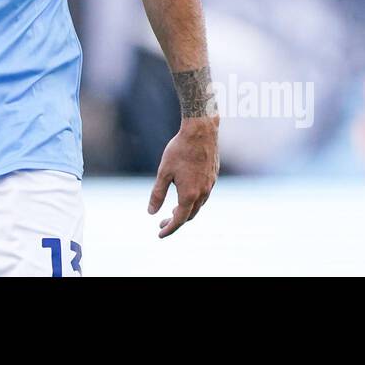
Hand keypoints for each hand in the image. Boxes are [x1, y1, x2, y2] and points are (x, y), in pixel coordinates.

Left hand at [148, 115, 218, 237]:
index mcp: (189, 195)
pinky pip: (204, 195)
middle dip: (176, 221)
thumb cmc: (180, 150)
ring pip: (199, 206)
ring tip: (174, 210)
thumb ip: (158, 194)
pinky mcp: (213, 176)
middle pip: (190, 215)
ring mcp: (210, 185)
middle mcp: (202, 193)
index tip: (159, 234)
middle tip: (162, 222)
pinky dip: (194, 201)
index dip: (168, 229)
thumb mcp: (164, 172)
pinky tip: (186, 193)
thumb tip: (151, 213)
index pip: (179, 220)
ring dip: (186, 211)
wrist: (201, 131)